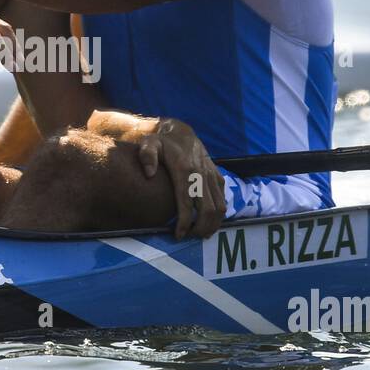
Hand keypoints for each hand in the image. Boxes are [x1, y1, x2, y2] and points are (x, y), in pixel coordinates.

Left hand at [135, 118, 225, 239]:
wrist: (180, 132)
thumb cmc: (161, 142)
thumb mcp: (149, 144)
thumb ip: (147, 156)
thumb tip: (148, 174)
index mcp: (184, 169)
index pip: (187, 201)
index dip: (184, 221)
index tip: (179, 235)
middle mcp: (201, 173)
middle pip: (208, 208)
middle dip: (201, 227)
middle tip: (190, 237)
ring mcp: (211, 175)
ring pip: (220, 206)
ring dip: (213, 223)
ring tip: (201, 234)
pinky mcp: (217, 176)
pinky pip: (223, 198)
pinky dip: (218, 213)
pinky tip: (208, 221)